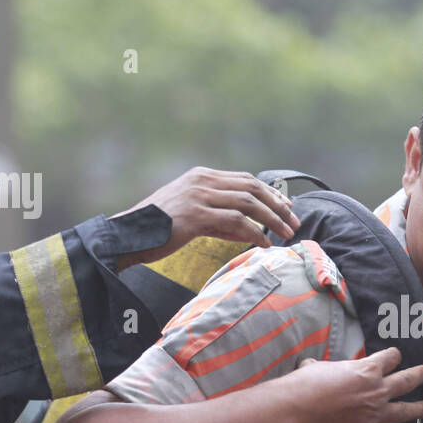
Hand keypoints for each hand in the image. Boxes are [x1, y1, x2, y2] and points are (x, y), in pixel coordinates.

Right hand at [113, 167, 300, 269]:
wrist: (126, 235)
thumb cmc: (157, 230)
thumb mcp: (191, 217)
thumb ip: (219, 219)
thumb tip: (249, 231)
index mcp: (201, 176)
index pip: (246, 180)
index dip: (271, 193)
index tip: (288, 208)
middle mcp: (202, 181)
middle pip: (253, 188)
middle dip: (279, 205)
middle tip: (295, 222)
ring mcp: (198, 196)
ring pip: (249, 203)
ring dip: (273, 220)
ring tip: (286, 235)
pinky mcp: (195, 215)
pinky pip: (235, 222)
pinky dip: (254, 234)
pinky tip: (264, 245)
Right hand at [285, 347, 422, 422]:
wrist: (294, 409)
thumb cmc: (303, 385)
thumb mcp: (317, 367)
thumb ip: (324, 367)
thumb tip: (312, 366)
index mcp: (366, 370)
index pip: (390, 358)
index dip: (393, 356)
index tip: (395, 356)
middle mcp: (376, 391)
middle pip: (407, 381)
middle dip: (419, 376)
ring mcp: (373, 414)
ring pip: (405, 411)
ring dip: (418, 409)